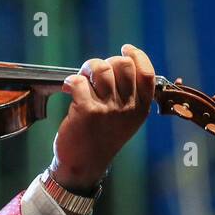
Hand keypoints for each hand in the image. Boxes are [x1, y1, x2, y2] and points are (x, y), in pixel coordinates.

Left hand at [50, 44, 154, 191]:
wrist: (83, 165)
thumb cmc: (102, 138)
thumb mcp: (125, 120)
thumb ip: (129, 96)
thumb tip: (121, 62)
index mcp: (140, 109)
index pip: (146, 73)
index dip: (137, 55)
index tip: (125, 49)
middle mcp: (127, 109)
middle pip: (122, 64)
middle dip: (106, 62)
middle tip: (93, 72)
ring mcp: (108, 110)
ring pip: (100, 68)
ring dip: (87, 68)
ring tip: (80, 78)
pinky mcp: (87, 111)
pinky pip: (78, 81)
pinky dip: (70, 81)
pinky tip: (67, 88)